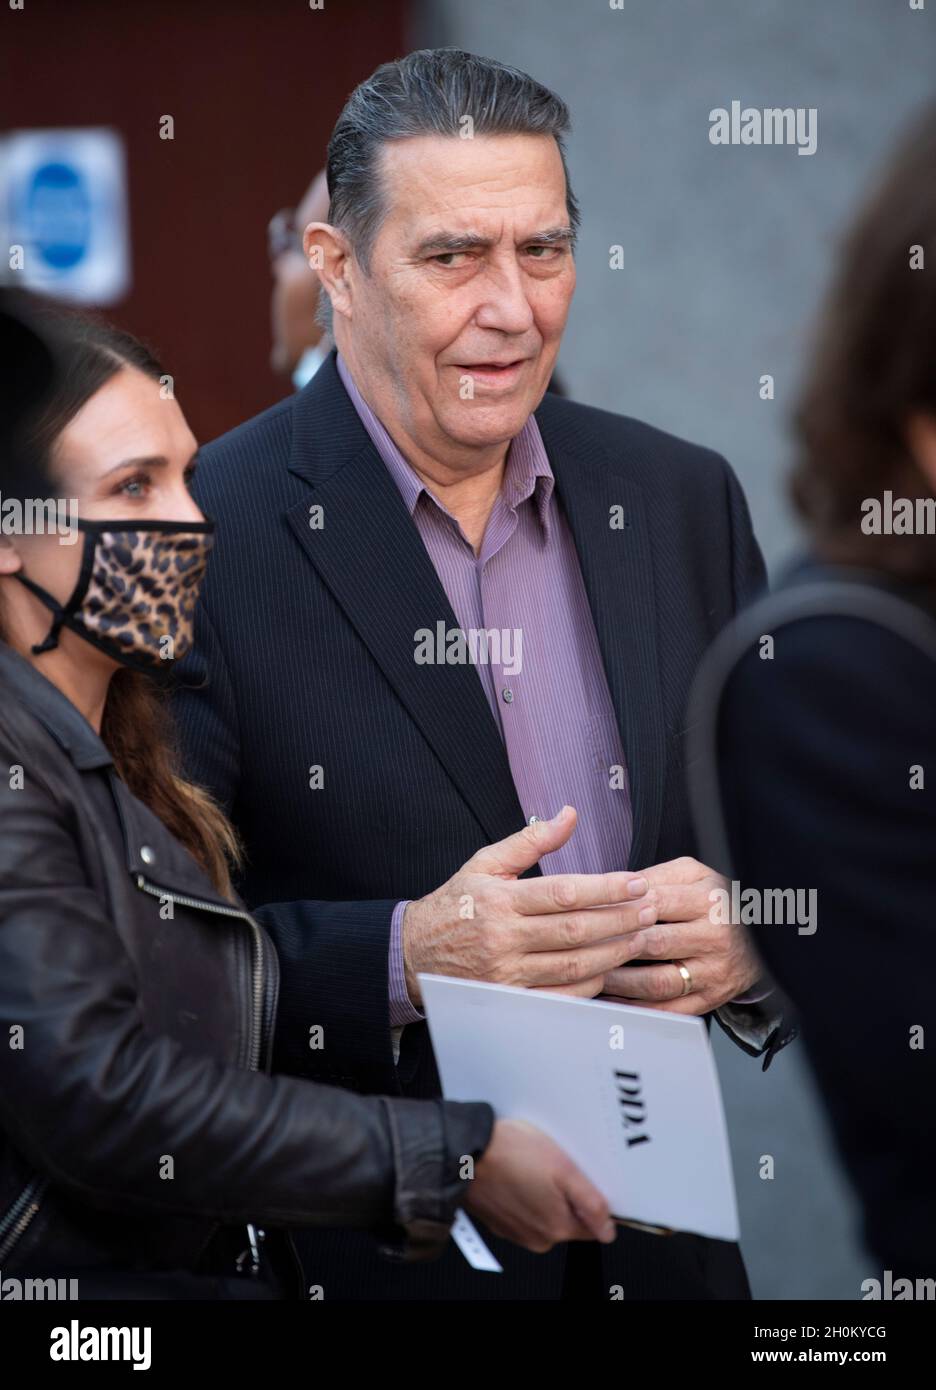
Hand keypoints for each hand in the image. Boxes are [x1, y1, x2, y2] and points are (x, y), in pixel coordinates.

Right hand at [402, 806, 653, 1006]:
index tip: (637, 881)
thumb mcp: (484, 864)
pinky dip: (590, 984)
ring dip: (613, 952)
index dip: (606, 888)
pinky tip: (611, 968)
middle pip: (575, 930)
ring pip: (573, 965)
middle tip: (651, 908)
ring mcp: (507, 973)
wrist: (414, 955)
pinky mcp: (511, 999)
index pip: (563, 893)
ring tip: (641, 935)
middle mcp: (503, 937)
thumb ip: (530, 840)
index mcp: (500, 900)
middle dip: (620, 919)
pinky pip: (561, 996)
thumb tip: (568, 814)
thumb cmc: (455, 905)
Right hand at [465, 1118, 615, 1252]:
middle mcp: (537, 1237)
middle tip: (554, 1165)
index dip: (592, 1199)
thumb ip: (590, 1203)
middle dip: (565, 1193)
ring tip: (531, 1164)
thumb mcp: (562, 1168)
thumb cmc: (508, 1154)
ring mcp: (515, 1230)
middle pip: (567, 1218)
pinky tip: (516, 1170)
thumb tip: (608, 1229)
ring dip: (542, 1191)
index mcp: (557, 1228)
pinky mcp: (498, 1219)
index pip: (592, 1225)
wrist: (462, 1153)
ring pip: (543, 1211)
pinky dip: (522, 1192)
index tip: (580, 1178)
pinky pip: (521, 1208)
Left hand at [601, 857, 759, 1013]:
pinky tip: (613, 1002)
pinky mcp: (711, 998)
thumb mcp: (694, 874)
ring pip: (659, 982)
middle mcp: (714, 937)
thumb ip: (656, 875)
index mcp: (708, 901)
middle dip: (614, 947)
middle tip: (582, 948)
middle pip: (655, 944)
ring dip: (621, 982)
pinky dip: (638, 1009)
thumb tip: (615, 885)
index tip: (590, 913)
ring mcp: (713, 972)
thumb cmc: (719, 899)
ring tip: (593, 975)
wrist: (764, 933)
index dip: (620, 909)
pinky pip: (670, 1010)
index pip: (657, 903)